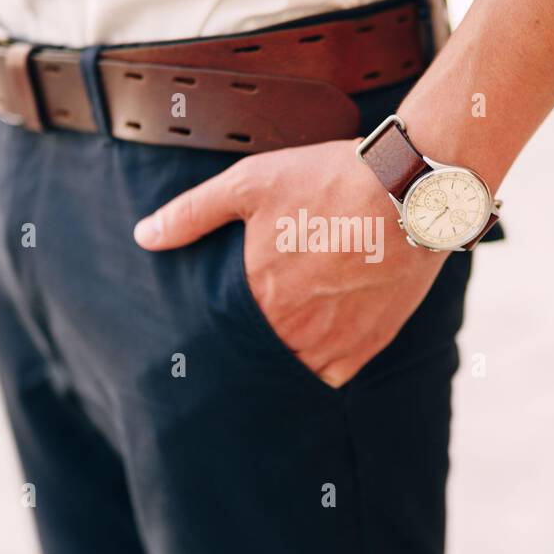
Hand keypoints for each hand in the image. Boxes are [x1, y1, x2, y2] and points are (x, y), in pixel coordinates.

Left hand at [133, 139, 447, 386]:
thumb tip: (144, 235)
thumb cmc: (329, 180)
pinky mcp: (371, 342)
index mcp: (259, 294)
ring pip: (296, 368)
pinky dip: (324, 363)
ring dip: (287, 357)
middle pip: (260, 354)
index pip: (224, 334)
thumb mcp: (250, 183)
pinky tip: (321, 340)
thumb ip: (193, 213)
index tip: (223, 322)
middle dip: (254, 345)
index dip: (221, 331)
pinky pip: (335, 373)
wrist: (409, 190)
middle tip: (257, 329)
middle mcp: (294, 326)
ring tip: (288, 335)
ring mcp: (335, 339)